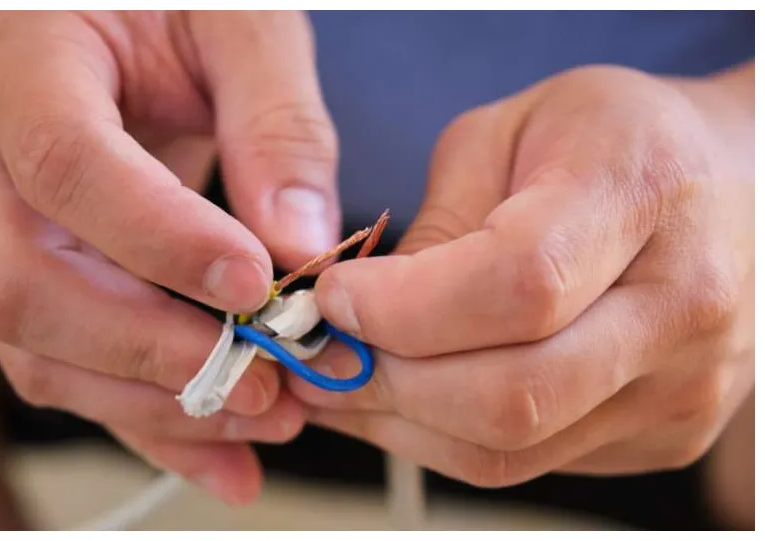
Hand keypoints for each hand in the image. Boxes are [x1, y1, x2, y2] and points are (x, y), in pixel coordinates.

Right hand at [0, 10, 339, 503]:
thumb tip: (298, 246)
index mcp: (30, 69)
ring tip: (266, 423)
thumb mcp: (243, 27)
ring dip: (156, 404)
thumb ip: (276, 127)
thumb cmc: (186, 6)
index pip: (68, 168)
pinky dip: (148, 419)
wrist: (138, 22)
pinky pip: (74, 365)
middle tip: (266, 384)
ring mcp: (2, 228)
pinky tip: (222, 456)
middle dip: (150, 352)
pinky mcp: (43, 278)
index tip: (255, 285)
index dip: (158, 239)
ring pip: (41, 348)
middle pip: (25, 286)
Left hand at [290, 64, 753, 485]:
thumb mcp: (507, 135)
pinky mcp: (662, 434)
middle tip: (315, 359)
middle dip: (382, 385)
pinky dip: (449, 437)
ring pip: (509, 449)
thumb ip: (438, 226)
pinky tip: (413, 395)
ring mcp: (682, 386)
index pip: (516, 285)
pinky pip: (531, 461)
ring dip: (401, 425)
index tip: (333, 300)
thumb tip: (362, 316)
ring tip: (346, 382)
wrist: (726, 186)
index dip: (401, 308)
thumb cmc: (608, 141)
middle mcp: (681, 305)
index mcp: (640, 193)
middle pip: (509, 395)